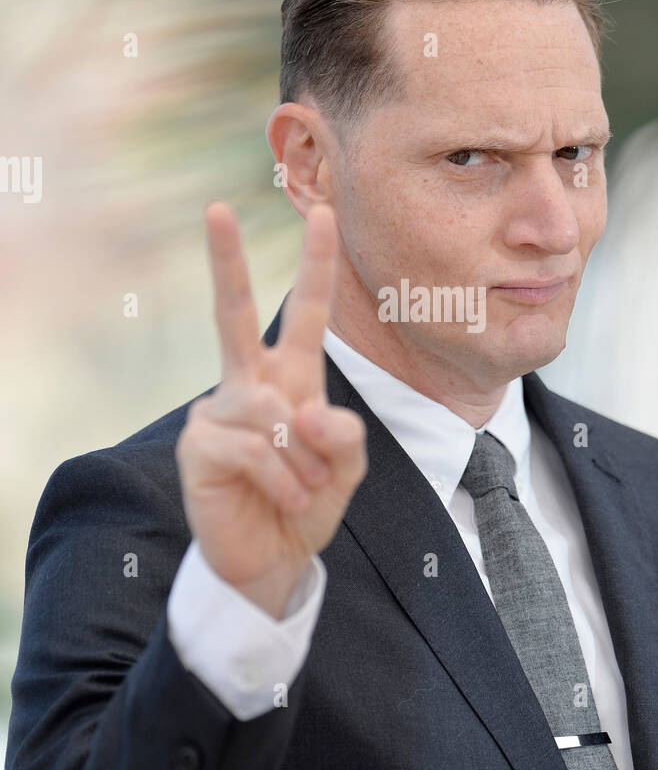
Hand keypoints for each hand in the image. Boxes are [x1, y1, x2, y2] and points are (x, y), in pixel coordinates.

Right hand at [176, 200, 366, 618]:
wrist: (272, 560)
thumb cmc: (307, 503)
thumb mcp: (345, 468)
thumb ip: (343, 435)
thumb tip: (306, 412)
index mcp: (292, 378)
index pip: (307, 313)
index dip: (317, 264)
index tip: (320, 211)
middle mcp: (251, 384)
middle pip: (234, 313)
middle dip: (226, 261)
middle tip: (215, 208)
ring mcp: (219, 410)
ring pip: (274, 413)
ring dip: (304, 460)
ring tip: (304, 489)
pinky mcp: (200, 444)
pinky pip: (256, 448)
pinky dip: (284, 479)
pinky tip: (286, 499)